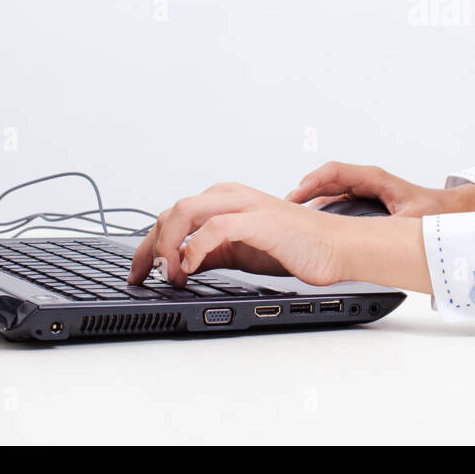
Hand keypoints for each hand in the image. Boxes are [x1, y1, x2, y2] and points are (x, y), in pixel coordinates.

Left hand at [127, 182, 347, 287]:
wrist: (335, 247)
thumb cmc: (295, 247)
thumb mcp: (240, 251)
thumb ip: (211, 252)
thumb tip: (179, 265)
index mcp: (225, 200)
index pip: (173, 215)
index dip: (149, 244)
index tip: (138, 272)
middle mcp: (230, 196)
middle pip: (172, 211)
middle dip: (150, 246)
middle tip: (144, 276)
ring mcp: (245, 205)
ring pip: (185, 211)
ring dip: (167, 244)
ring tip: (169, 274)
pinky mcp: (259, 220)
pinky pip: (215, 227)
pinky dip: (195, 248)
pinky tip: (190, 269)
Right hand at [285, 161, 474, 217]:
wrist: (450, 210)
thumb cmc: (434, 211)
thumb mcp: (413, 219)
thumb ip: (396, 229)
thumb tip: (384, 240)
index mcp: (375, 179)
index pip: (336, 172)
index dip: (314, 181)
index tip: (297, 194)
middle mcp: (367, 182)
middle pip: (327, 179)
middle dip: (304, 191)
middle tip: (284, 207)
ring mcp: (364, 190)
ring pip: (330, 189)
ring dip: (310, 198)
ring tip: (291, 213)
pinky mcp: (364, 200)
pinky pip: (336, 198)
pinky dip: (320, 205)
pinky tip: (310, 219)